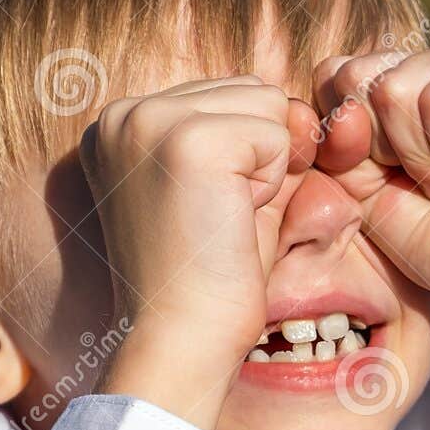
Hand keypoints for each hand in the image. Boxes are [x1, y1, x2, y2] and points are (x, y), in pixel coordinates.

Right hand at [79, 76, 317, 428]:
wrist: (182, 339)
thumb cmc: (210, 275)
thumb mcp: (235, 187)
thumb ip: (264, 136)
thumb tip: (307, 106)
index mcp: (122, 121)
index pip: (229, 94)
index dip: (247, 156)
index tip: (207, 211)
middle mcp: (123, 111)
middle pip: (251, 90)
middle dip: (257, 156)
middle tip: (217, 218)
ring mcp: (151, 120)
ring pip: (268, 105)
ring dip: (265, 168)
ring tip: (222, 217)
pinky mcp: (188, 140)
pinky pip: (278, 132)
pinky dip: (271, 183)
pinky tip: (231, 219)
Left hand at [313, 44, 429, 353]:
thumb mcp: (359, 190)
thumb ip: (333, 143)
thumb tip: (347, 107)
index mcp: (398, 76)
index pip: (332, 73)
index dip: (344, 139)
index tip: (388, 176)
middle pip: (355, 76)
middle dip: (377, 146)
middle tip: (423, 178)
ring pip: (393, 89)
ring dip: (416, 154)